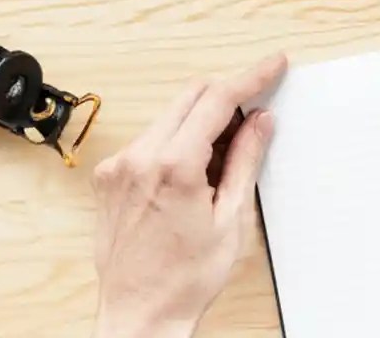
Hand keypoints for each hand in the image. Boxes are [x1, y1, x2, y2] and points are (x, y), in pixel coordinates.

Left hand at [91, 53, 286, 337]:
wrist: (139, 315)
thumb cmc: (183, 280)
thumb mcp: (230, 219)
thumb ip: (245, 160)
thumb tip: (260, 121)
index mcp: (173, 166)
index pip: (218, 99)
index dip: (250, 77)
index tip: (271, 66)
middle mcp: (139, 158)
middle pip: (191, 97)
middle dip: (226, 97)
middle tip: (255, 114)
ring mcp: (119, 167)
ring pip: (169, 117)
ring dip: (201, 121)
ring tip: (223, 159)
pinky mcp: (108, 178)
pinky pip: (149, 141)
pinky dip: (176, 142)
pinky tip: (193, 172)